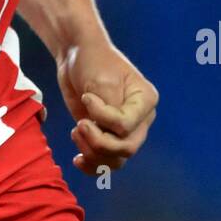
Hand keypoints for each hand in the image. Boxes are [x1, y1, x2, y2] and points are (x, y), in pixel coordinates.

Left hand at [56, 35, 157, 175]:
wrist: (78, 55)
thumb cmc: (94, 61)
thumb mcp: (102, 81)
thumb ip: (108, 109)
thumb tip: (107, 133)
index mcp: (145, 101)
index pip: (126, 126)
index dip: (103, 118)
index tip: (87, 97)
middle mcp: (140, 119)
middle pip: (126, 148)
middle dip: (98, 143)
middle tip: (79, 125)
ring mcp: (124, 130)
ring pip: (116, 160)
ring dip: (92, 153)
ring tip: (75, 132)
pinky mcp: (107, 135)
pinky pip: (105, 161)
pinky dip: (92, 165)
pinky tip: (78, 159)